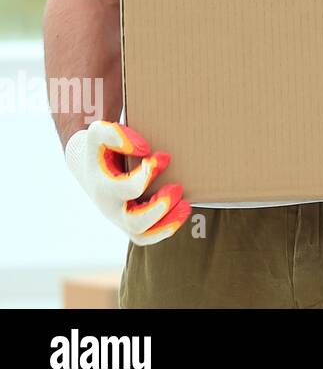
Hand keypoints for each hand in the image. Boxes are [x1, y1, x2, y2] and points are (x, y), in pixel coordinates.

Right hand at [65, 121, 190, 245]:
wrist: (89, 165)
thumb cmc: (100, 146)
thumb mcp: (98, 132)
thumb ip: (114, 134)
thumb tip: (143, 150)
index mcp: (103, 187)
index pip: (127, 189)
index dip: (148, 174)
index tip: (163, 156)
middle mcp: (110, 208)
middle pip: (133, 222)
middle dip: (159, 208)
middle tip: (177, 187)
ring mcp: (120, 218)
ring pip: (142, 235)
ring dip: (167, 223)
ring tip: (186, 204)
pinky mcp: (131, 222)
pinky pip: (148, 236)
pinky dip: (167, 228)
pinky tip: (183, 210)